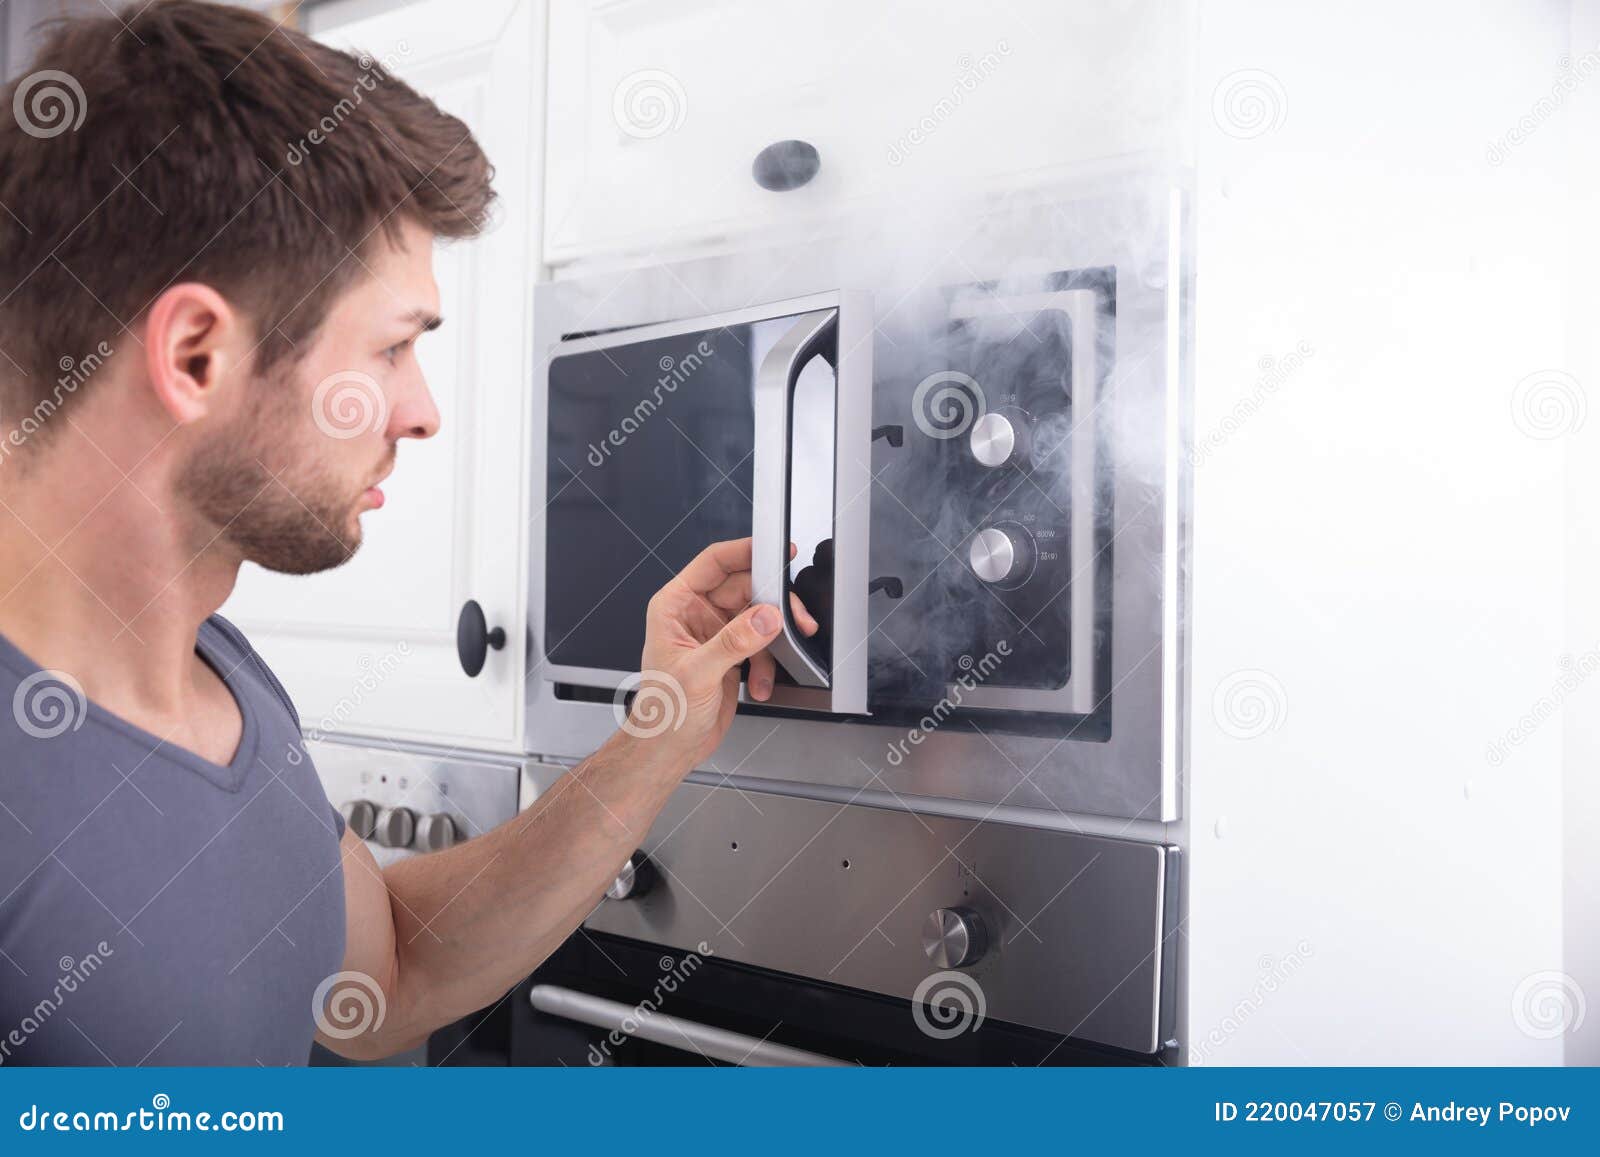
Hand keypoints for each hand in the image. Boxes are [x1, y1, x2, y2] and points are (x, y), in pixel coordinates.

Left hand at [626, 537, 818, 766]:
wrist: (669, 749)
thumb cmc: (663, 712)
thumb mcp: (697, 673)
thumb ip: (733, 642)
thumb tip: (765, 617)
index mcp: (675, 605)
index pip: (714, 563)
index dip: (746, 552)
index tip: (775, 551)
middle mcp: (695, 615)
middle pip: (745, 589)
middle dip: (773, 605)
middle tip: (795, 618)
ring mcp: (715, 635)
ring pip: (758, 617)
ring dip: (773, 640)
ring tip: (779, 659)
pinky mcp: (731, 655)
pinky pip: (761, 645)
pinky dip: (768, 664)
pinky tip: (759, 684)